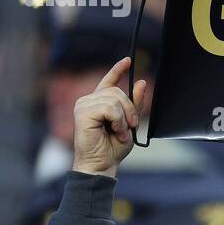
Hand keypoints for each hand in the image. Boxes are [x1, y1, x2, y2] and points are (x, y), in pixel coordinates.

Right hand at [71, 57, 147, 179]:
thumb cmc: (112, 147)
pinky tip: (115, 132)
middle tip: (129, 127)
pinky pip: (110, 108)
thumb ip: (134, 104)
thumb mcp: (129, 123)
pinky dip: (118, 121)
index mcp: (99, 103)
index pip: (108, 81)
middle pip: (117, 91)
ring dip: (124, 118)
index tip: (128, 60)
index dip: (118, 70)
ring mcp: (83, 105)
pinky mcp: (82, 113)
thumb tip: (141, 82)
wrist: (102, 164)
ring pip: (115, 99)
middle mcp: (89, 100)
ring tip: (120, 133)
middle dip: (130, 109)